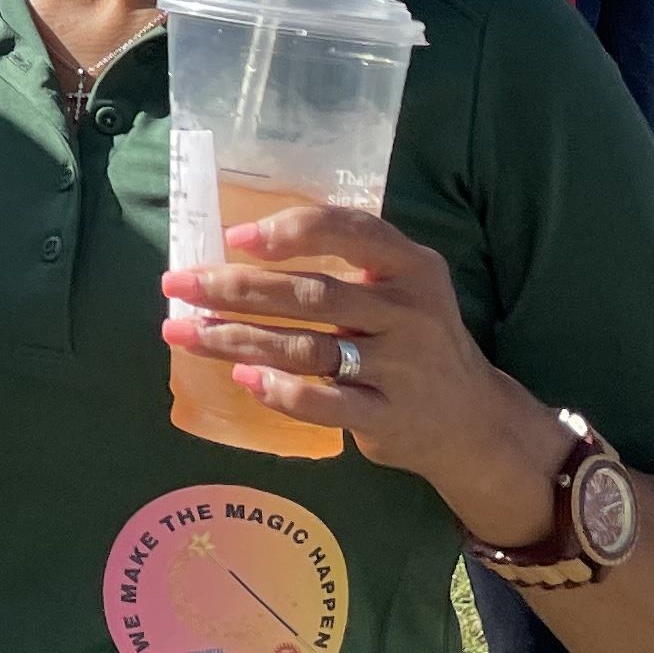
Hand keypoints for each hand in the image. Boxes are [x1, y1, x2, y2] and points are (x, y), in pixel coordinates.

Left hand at [160, 203, 561, 526]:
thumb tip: (242, 249)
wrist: (474, 421)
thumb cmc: (416, 341)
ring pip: (307, 348)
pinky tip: (243, 378)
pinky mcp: (389, 416)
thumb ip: (346, 263)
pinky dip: (281, 391)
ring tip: (185, 333)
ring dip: (238, 339)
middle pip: (310, 294)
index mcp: (410, 266)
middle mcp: (408, 312)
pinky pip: (326, 402)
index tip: (233, 238)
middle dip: (236, 288)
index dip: (288, 231)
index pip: (347, 231)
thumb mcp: (403, 286)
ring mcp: (400, 367)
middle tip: (179, 285)